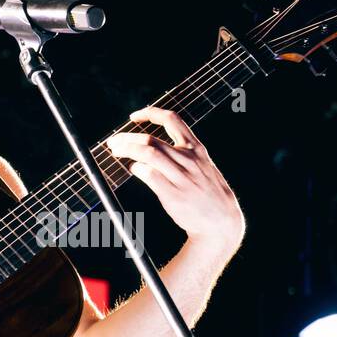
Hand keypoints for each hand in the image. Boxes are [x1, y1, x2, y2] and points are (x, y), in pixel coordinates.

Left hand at [106, 107, 244, 252]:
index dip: (150, 113)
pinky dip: (138, 169)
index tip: (134, 117)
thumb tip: (154, 149)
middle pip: (151, 139)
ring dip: (127, 150)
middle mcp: (189, 159)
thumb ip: (183, 155)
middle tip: (114, 142)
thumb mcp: (203, 167)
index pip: (172, 120)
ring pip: (148, 154)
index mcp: (196, 149)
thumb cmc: (209, 195)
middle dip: (128, 138)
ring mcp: (181, 177)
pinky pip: (150, 175)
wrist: (221, 222)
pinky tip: (134, 170)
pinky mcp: (173, 194)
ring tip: (116, 152)